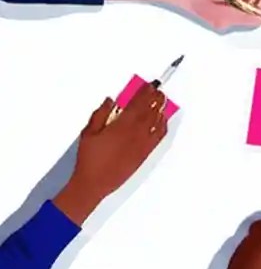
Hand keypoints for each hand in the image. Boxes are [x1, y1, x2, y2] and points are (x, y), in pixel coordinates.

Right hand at [52, 90, 167, 224]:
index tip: (148, 86)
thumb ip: (100, 114)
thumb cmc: (89, 159)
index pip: (137, 104)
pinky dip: (162, 125)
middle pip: (149, 111)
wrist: (95, 182)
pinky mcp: (145, 153)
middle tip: (158, 90)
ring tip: (162, 100)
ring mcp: (142, 144)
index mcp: (121, 126)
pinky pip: (159, 136)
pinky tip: (162, 120)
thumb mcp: (88, 133)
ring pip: (156, 122)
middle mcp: (135, 133)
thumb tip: (110, 101)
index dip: (144, 93)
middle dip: (154, 99)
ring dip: (160, 109)